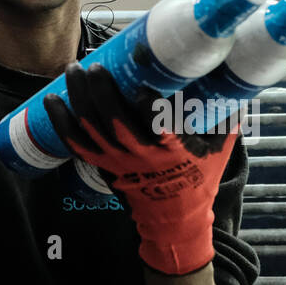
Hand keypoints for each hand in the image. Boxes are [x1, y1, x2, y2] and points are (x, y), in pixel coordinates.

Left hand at [43, 62, 237, 276]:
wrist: (175, 219)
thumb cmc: (199, 179)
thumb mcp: (220, 148)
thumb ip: (225, 112)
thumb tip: (233, 72)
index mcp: (173, 150)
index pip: (158, 125)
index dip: (147, 104)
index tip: (141, 81)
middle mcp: (142, 156)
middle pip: (114, 122)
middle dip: (102, 91)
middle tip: (96, 65)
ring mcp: (118, 162)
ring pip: (92, 128)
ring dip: (79, 98)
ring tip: (73, 70)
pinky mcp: (103, 165)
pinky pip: (76, 143)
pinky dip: (62, 122)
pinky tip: (52, 99)